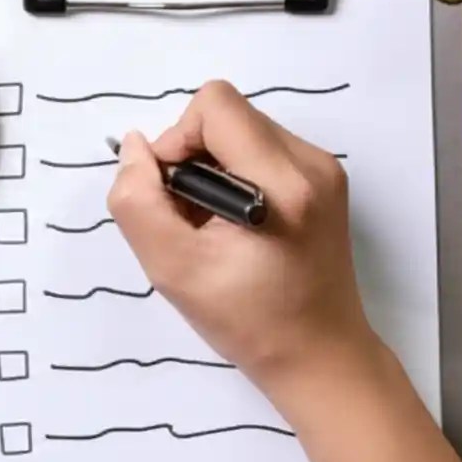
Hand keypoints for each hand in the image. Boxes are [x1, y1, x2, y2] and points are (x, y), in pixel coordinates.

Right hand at [107, 80, 374, 390]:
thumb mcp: (172, 270)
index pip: (215, 106)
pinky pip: (263, 150)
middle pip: (228, 115)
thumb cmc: (247, 322)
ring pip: (243, 131)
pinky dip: (237, 177)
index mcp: (282, 182)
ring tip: (214, 228)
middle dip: (193, 158)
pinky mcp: (326, 182)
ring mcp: (325, 170)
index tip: (173, 196)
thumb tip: (135, 148)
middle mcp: (311, 163)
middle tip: (190, 219)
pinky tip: (238, 226)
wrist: (319, 356)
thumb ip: (138, 202)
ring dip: (213, 168)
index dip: (177, 141)